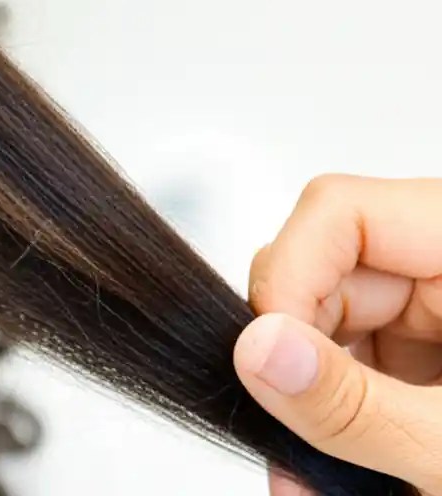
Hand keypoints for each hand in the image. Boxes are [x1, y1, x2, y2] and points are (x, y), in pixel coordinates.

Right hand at [233, 176, 441, 494]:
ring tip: (309, 480)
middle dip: (288, 362)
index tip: (261, 358)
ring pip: (326, 327)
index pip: (340, 212)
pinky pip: (353, 366)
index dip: (285, 276)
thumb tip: (257, 352)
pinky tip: (332, 472)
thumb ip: (355, 401)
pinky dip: (332, 420)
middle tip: (278, 442)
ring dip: (303, 404)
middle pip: (322, 274)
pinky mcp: (434, 355)